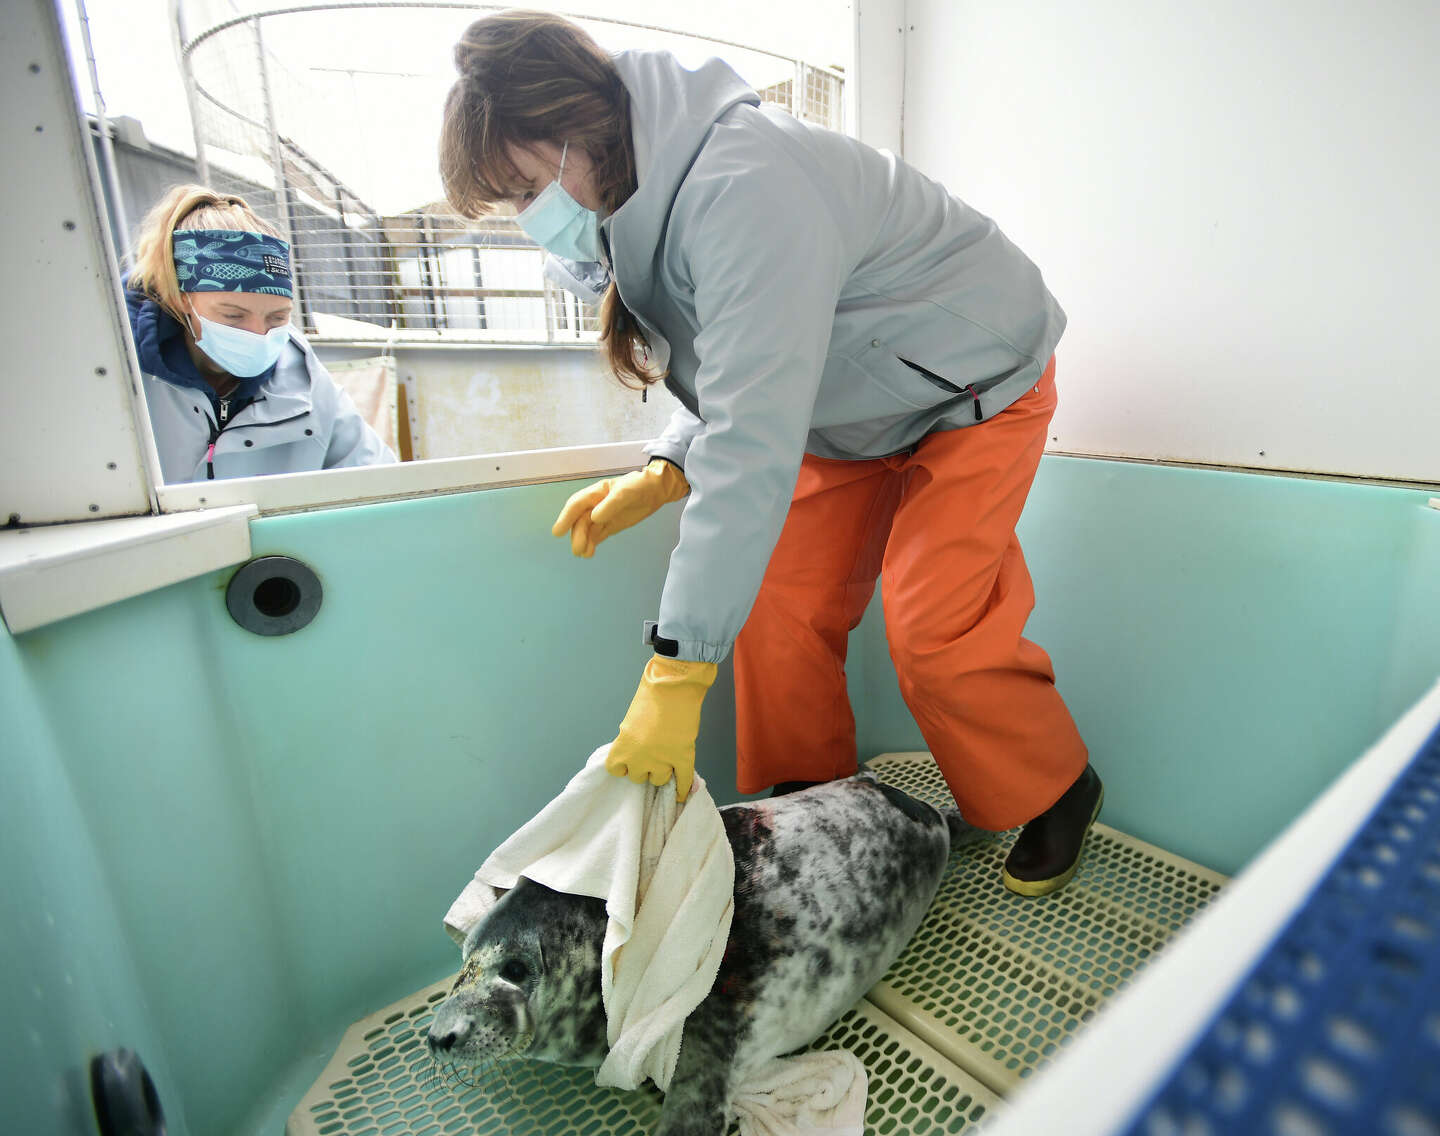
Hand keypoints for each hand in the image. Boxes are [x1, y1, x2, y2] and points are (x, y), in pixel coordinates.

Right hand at [551, 459, 688, 557]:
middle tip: (577, 550)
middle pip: (581, 521)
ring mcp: (602, 516)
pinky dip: (592, 544)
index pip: (576, 505)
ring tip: (584, 555)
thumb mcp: (626, 493)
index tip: (558, 532)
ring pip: (587, 530)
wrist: (657, 490)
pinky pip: (597, 535)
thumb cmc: (640, 485)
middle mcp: (595, 505)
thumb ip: (610, 505)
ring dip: (583, 542)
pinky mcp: (610, 525)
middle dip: (577, 535)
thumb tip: (594, 518)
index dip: (566, 517)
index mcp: (596, 493)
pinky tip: (589, 553)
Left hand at [605, 656, 716, 801]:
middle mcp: (640, 758)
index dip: (623, 766)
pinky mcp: (683, 756)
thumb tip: (638, 749)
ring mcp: (663, 760)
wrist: (674, 684)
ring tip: (666, 761)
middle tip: (650, 756)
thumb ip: (632, 739)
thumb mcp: (632, 719)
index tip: (629, 761)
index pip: (615, 770)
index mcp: (623, 746)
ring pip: (660, 779)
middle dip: (644, 767)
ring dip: (662, 772)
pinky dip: (683, 788)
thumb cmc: (651, 693)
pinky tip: (681, 794)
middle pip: (638, 777)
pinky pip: (683, 780)